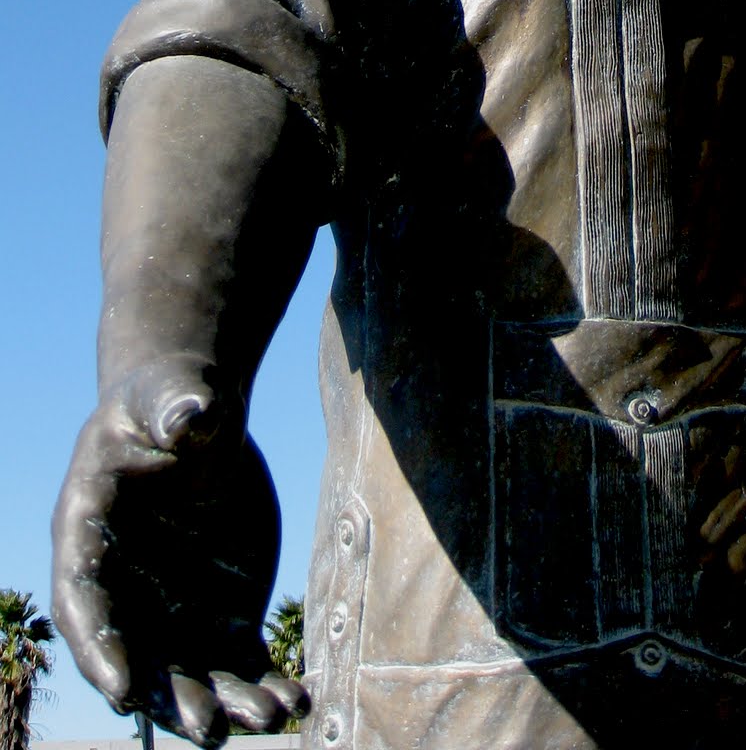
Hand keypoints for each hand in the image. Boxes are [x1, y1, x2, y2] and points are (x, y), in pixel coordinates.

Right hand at [52, 355, 309, 745]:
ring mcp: (171, 607)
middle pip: (138, 658)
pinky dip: (264, 682)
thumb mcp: (167, 394)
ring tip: (269, 718)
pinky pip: (238, 659)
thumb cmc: (167, 400)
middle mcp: (125, 588)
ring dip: (225, 702)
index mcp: (88, 533)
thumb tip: (194, 417)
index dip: (99, 647)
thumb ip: (176, 408)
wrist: (197, 417)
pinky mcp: (219, 609)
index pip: (83, 603)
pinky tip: (295, 698)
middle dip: (172, 698)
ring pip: (190, 671)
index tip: (122, 689)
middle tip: (208, 728)